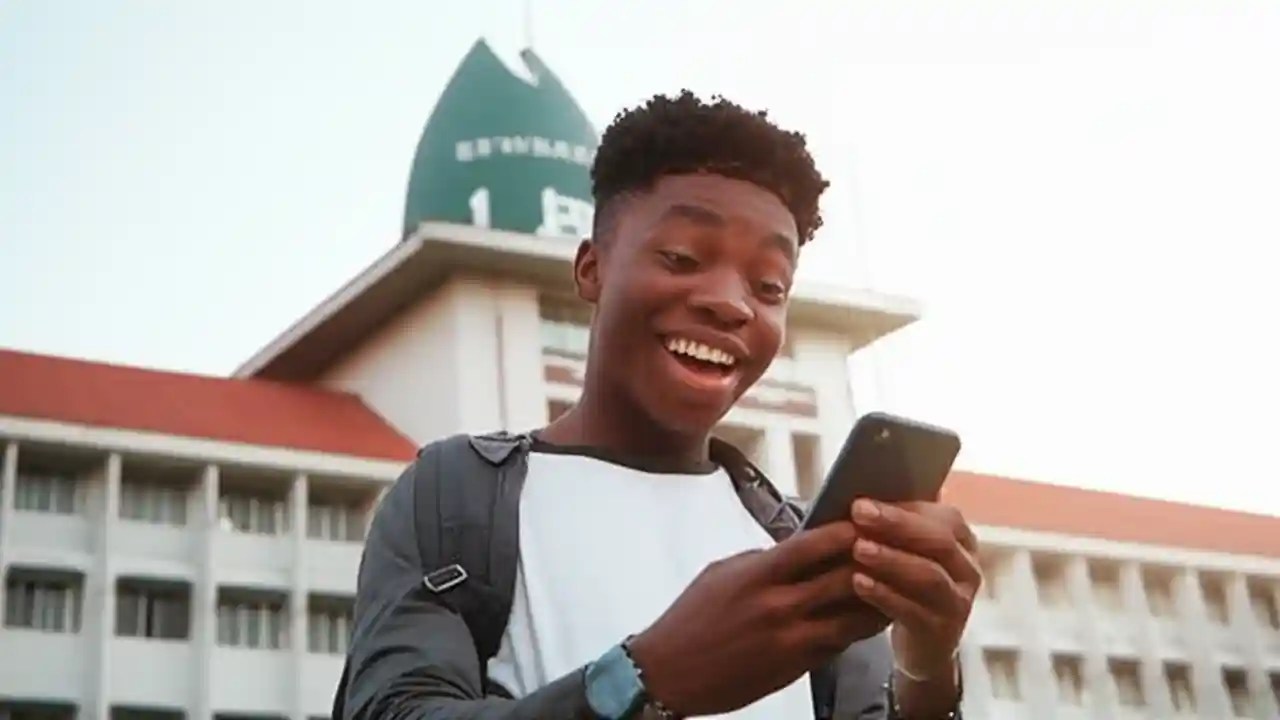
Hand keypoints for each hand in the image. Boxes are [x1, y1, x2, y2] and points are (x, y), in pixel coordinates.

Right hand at [628, 521, 884, 716]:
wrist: (671, 672)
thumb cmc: (692, 618)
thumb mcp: (722, 573)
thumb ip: (762, 561)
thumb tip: (798, 550)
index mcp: (756, 575)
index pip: (812, 546)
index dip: (844, 531)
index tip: (866, 519)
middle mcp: (778, 606)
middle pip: (842, 579)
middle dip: (872, 562)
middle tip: (893, 549)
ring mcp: (790, 640)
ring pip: (851, 619)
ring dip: (875, 601)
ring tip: (894, 585)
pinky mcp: (795, 668)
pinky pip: (837, 646)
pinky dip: (854, 630)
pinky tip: (866, 619)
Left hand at [848, 499, 980, 679]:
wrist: (922, 648)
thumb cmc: (908, 587)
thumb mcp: (908, 552)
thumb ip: (899, 524)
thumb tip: (869, 488)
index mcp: (962, 541)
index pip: (942, 516)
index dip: (904, 507)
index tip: (863, 499)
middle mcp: (968, 570)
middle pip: (938, 542)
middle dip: (897, 525)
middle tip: (859, 513)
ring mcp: (958, 602)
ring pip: (929, 576)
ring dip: (891, 559)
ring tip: (858, 548)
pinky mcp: (941, 632)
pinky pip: (913, 611)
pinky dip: (884, 595)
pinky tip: (859, 582)